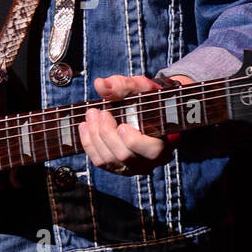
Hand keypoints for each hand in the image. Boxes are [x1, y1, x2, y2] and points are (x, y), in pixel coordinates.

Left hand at [78, 73, 193, 176]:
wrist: (150, 112)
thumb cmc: (149, 100)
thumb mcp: (142, 88)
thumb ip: (124, 85)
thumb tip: (100, 84)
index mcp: (166, 142)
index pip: (152, 151)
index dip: (132, 139)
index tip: (121, 124)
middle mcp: (151, 160)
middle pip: (124, 156)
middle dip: (106, 133)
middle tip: (99, 112)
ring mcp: (134, 167)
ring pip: (109, 160)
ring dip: (94, 136)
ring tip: (91, 115)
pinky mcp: (119, 168)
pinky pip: (100, 162)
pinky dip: (89, 144)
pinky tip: (85, 126)